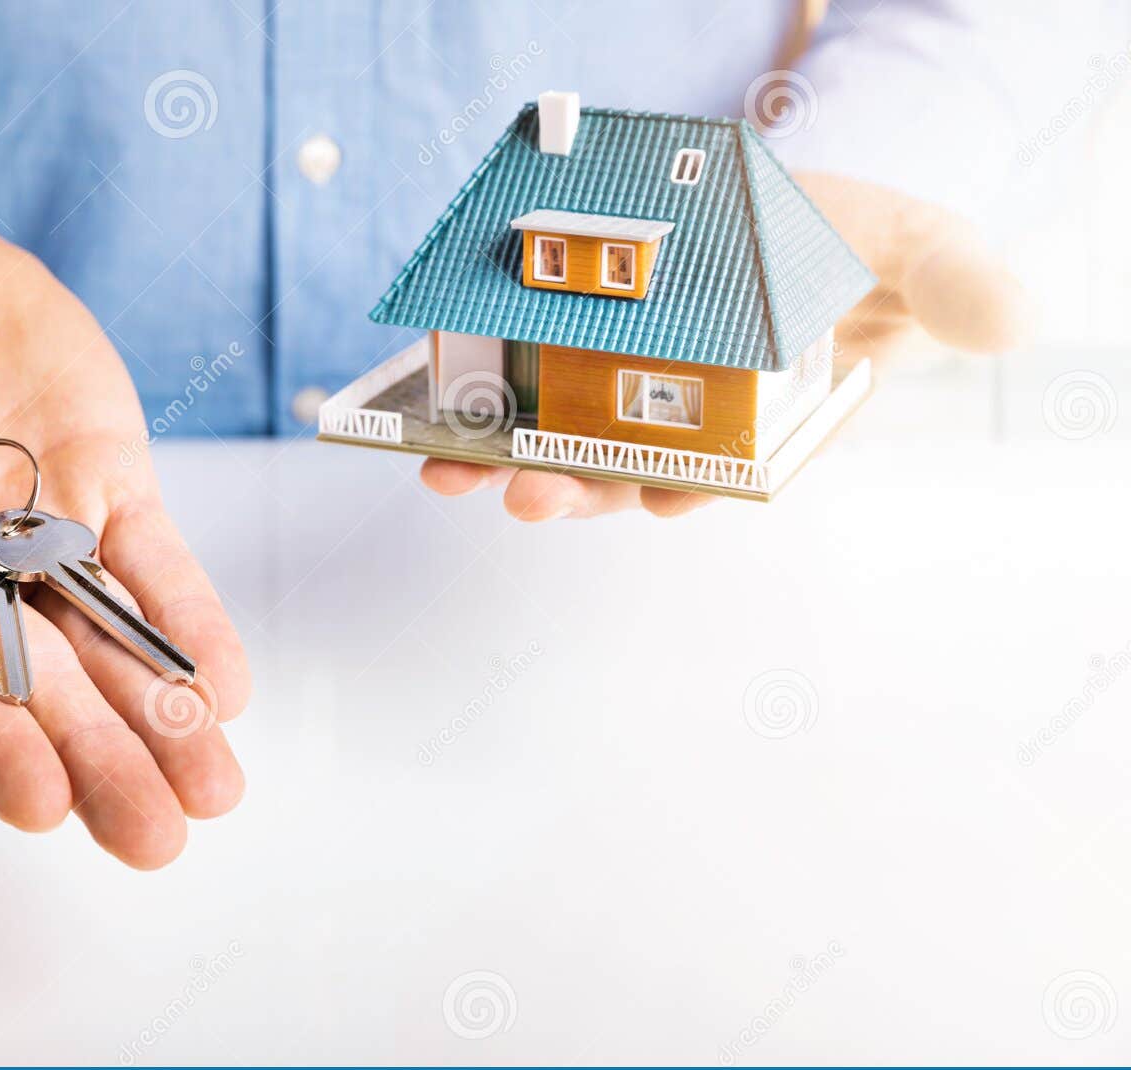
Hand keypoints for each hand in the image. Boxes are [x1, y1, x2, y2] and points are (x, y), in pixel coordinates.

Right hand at [0, 157, 249, 866]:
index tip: (35, 803)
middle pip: (30, 679)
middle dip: (93, 760)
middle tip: (154, 841)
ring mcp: (35, 522)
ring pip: (102, 640)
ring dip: (157, 718)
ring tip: (214, 795)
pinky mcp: (99, 479)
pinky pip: (149, 561)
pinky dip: (185, 620)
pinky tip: (224, 688)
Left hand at [418, 171, 1026, 520]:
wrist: (785, 205)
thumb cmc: (849, 240)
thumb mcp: (914, 249)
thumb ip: (952, 281)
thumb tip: (1010, 321)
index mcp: (756, 423)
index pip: (719, 475)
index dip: (690, 488)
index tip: (669, 494)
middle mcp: (678, 420)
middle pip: (619, 475)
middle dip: (574, 494)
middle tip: (532, 500)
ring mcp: (614, 390)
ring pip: (553, 447)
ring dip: (503, 468)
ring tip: (456, 476)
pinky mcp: (558, 345)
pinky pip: (509, 383)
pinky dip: (466, 403)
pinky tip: (424, 414)